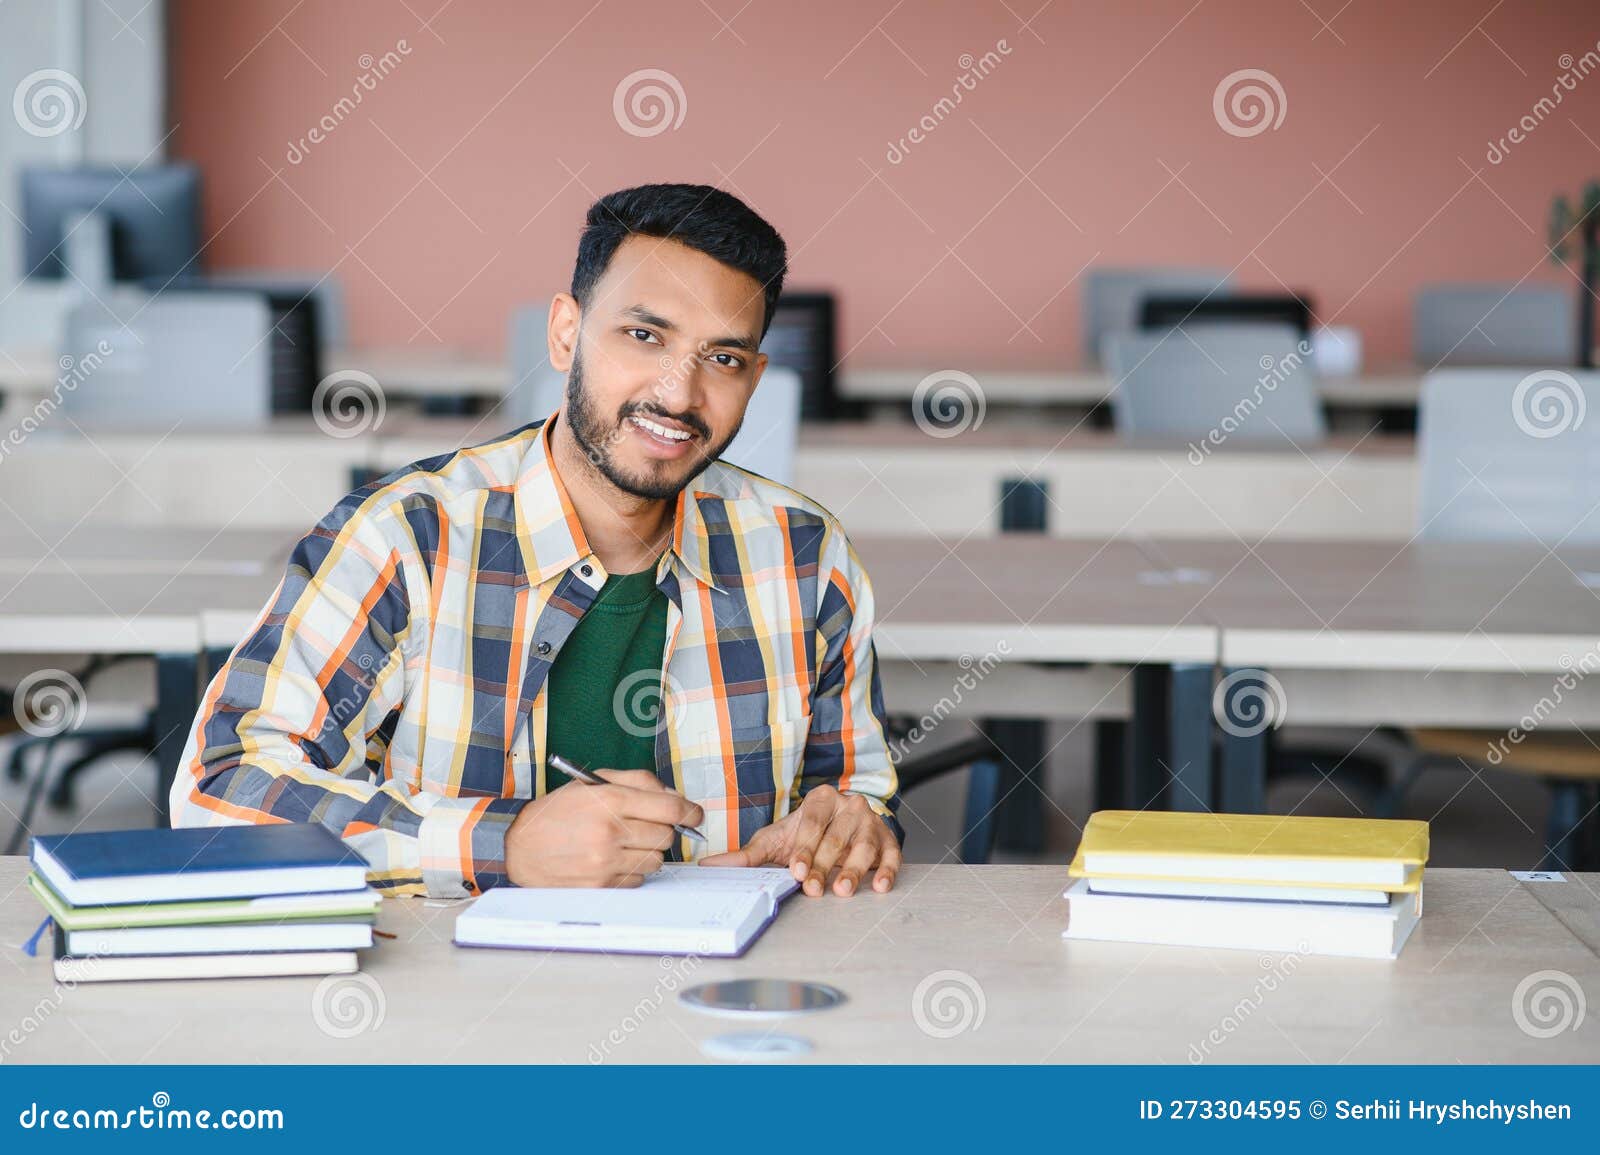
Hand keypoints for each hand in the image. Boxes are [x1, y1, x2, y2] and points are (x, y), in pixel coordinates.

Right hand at [505, 769, 704, 887]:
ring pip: (656, 861)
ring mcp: (605, 862)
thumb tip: (676, 798)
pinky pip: (638, 880)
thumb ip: (639, 782)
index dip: (690, 811)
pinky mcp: (601, 886)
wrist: (521, 847)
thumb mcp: (594, 782)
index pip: (670, 808)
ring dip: (648, 852)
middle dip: (662, 830)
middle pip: (666, 836)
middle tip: (643, 827)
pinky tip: (610, 861)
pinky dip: (632, 871)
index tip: (695, 815)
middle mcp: (609, 832)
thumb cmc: (559, 812)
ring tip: (622, 844)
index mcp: (610, 800)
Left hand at [698, 784, 900, 896]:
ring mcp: (870, 822)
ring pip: (863, 846)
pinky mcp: (888, 840)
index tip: (796, 869)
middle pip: (836, 837)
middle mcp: (848, 805)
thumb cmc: (805, 835)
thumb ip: (747, 855)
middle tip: (813, 887)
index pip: (811, 821)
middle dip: (823, 864)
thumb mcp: (776, 840)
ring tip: (842, 889)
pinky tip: (879, 885)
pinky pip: (891, 854)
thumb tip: (709, 867)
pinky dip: (887, 870)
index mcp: (820, 799)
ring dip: (854, 869)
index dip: (804, 846)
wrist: (840, 826)